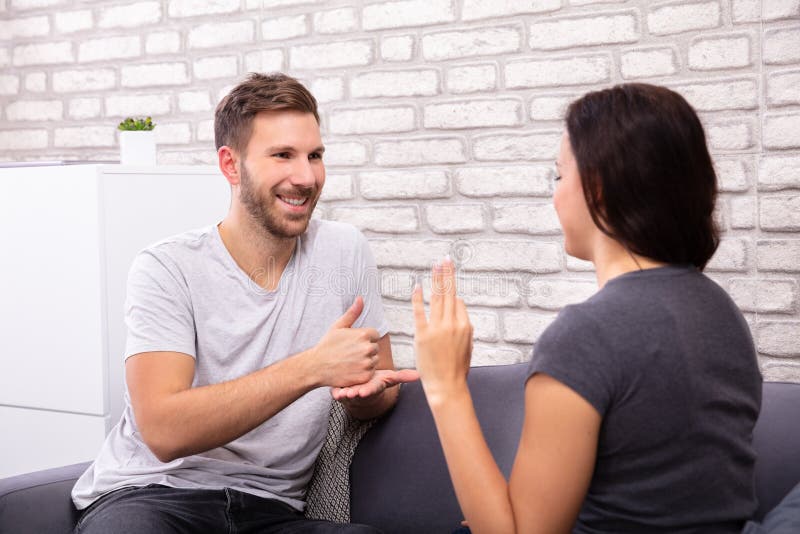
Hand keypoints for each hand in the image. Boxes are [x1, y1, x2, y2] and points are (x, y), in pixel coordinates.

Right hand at [310, 296, 380, 387]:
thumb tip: (361, 299)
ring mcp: (367, 363)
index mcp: (364, 334)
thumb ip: (353, 313)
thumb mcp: (338, 326)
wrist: (316, 367)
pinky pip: (371, 372)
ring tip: (350, 361)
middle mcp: (367, 348)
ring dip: (366, 361)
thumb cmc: (327, 345)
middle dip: (365, 350)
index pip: (374, 335)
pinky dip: (363, 372)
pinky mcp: (365, 376)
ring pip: (374, 361)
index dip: (364, 339)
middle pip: (375, 348)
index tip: (353, 343)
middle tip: (350, 353)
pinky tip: (351, 370)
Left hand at [331, 369, 419, 400]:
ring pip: (347, 395)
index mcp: (374, 387)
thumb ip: (402, 376)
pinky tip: (334, 389)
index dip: (369, 390)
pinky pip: (336, 392)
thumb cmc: (375, 380)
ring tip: (342, 392)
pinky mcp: (340, 391)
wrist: (360, 387)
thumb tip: (420, 375)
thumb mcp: (388, 378)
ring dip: (344, 395)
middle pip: (359, 393)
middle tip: (352, 392)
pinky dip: (335, 391)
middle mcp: (362, 391)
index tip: (364, 391)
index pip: (373, 389)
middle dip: (356, 394)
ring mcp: (350, 393)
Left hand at [412, 259, 472, 404]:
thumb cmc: (457, 369)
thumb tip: (459, 308)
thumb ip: (464, 326)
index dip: (452, 295)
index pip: (458, 302)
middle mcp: (452, 324)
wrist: (447, 387)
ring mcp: (437, 328)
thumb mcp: (467, 346)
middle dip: (447, 274)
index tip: (448, 284)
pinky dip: (418, 298)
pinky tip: (418, 286)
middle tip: (445, 259)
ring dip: (436, 279)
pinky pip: (419, 311)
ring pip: (437, 298)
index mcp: (465, 326)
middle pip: (449, 293)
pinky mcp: (422, 335)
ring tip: (436, 265)